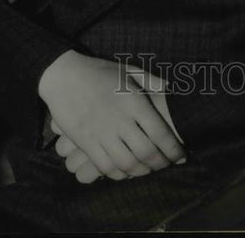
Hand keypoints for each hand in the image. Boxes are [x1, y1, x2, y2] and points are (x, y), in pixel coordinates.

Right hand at [38, 50, 185, 182]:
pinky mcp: (86, 142)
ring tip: (148, 169)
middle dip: (161, 163)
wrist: (63, 75)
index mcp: (134, 101)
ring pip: (128, 163)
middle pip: (147, 152)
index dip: (174, 148)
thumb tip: (173, 89)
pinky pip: (106, 166)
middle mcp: (120, 119)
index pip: (160, 133)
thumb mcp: (128, 70)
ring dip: (142, 171)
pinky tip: (126, 170)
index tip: (181, 155)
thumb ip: (152, 81)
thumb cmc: (99, 71)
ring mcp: (102, 132)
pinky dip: (119, 174)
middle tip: (166, 164)